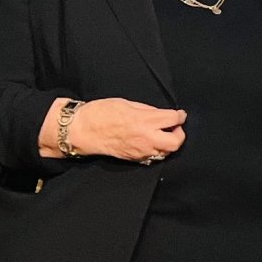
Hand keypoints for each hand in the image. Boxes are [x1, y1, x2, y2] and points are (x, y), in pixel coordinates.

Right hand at [60, 98, 186, 162]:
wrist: (82, 130)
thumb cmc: (100, 113)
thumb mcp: (127, 103)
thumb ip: (147, 110)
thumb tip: (160, 114)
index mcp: (144, 121)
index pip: (173, 120)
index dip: (180, 116)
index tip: (180, 114)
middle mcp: (145, 138)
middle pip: (176, 142)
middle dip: (179, 134)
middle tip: (174, 127)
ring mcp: (139, 150)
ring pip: (166, 152)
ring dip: (168, 143)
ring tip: (163, 134)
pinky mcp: (133, 158)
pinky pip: (152, 157)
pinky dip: (156, 150)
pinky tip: (151, 142)